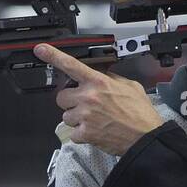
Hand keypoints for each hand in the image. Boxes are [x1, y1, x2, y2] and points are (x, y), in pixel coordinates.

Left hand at [34, 43, 163, 155]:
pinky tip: (96, 131)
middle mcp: (88, 97)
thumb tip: (100, 75)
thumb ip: (110, 79)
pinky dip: (82, 134)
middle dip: (70, 101)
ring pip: (66, 116)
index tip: (40, 49)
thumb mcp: (129, 86)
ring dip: (76, 119)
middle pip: (61, 97)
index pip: (71, 65)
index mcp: (98, 82)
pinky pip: (73, 133)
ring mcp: (85, 116)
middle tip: (85, 106)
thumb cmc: (140, 113)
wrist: (146, 137)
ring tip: (94, 120)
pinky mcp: (85, 133)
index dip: (53, 56)